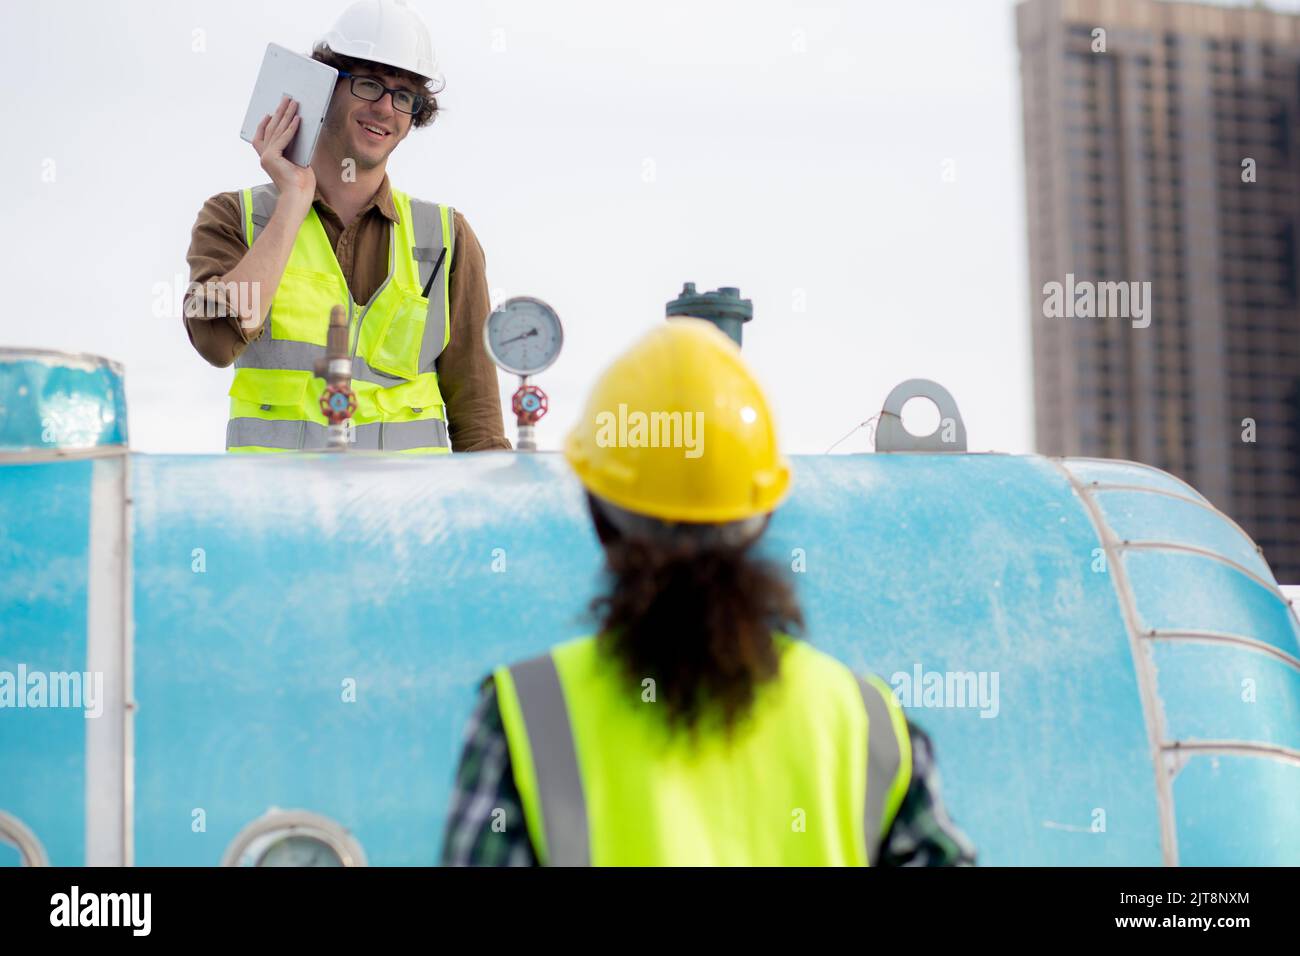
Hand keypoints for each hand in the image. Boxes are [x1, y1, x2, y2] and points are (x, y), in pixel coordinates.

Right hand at [252, 95, 315, 217]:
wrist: (298, 197)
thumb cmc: (301, 184)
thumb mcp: (298, 162)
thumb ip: (295, 149)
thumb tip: (301, 134)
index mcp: (268, 159)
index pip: (262, 137)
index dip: (265, 124)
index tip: (271, 112)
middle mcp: (264, 156)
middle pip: (270, 128)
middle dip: (280, 112)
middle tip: (286, 99)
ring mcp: (266, 157)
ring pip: (276, 130)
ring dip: (286, 115)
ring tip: (293, 103)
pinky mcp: (272, 158)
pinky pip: (283, 138)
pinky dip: (291, 128)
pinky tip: (297, 119)